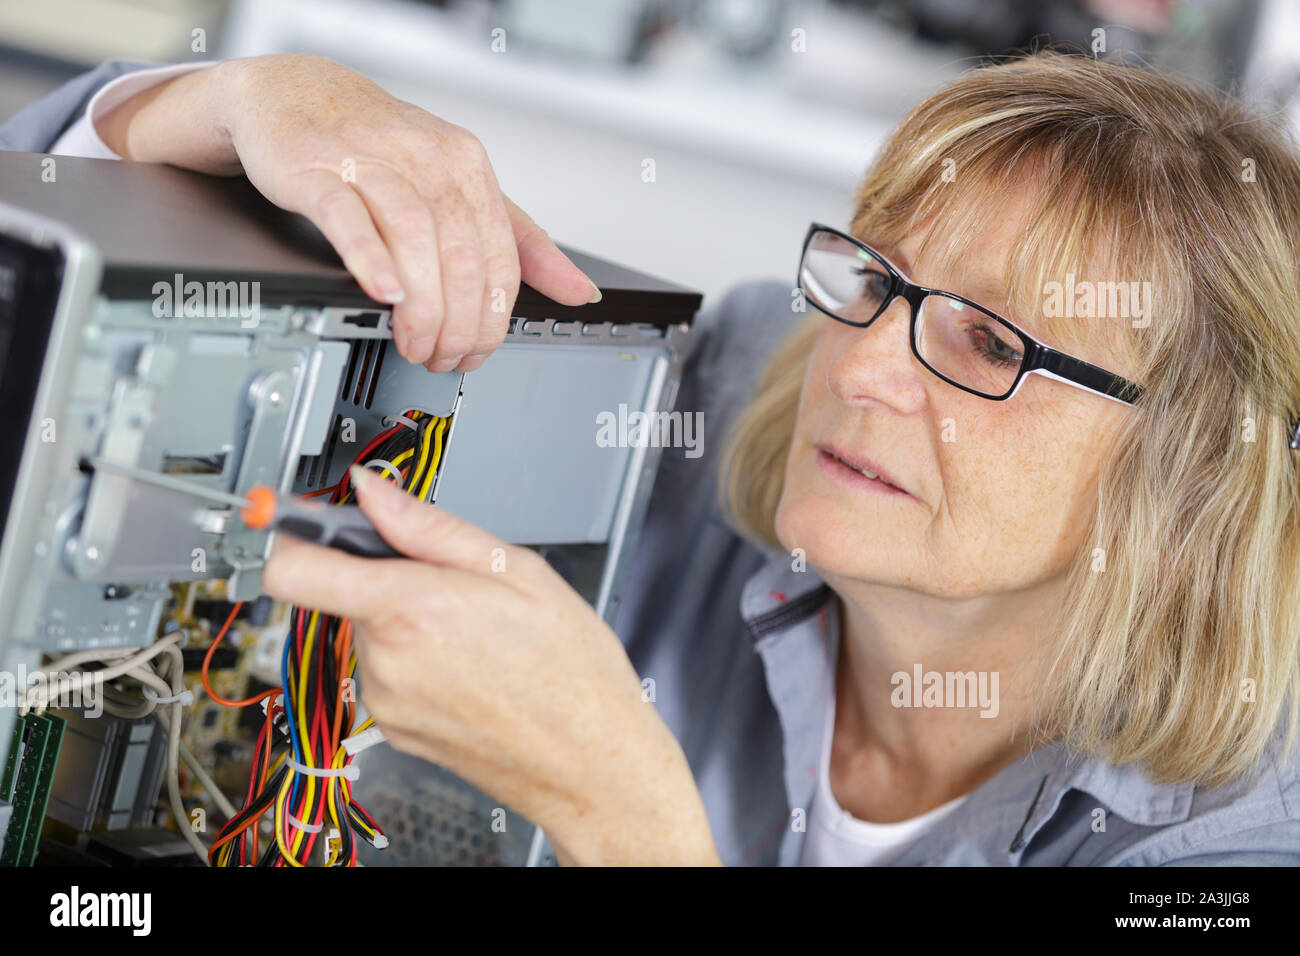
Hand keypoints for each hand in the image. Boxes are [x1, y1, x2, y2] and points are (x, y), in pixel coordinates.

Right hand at [98, 54, 599, 371]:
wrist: (292, 94)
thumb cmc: (378, 145)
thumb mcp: (460, 184)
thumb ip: (520, 241)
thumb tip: (580, 290)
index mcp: (466, 164)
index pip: (499, 253)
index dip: (494, 314)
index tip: (479, 350)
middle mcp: (424, 157)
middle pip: (460, 251)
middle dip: (458, 319)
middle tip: (444, 356)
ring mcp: (369, 159)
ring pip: (413, 236)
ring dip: (422, 303)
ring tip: (416, 341)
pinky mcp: (316, 168)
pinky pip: (348, 215)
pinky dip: (370, 258)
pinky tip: (383, 293)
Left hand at [260, 466, 720, 865]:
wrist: (591, 761)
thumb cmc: (570, 670)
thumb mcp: (517, 570)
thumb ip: (430, 527)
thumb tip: (374, 491)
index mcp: (410, 609)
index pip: (294, 569)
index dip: (283, 535)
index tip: (288, 518)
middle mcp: (386, 660)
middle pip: (346, 593)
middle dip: (389, 578)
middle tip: (454, 584)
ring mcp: (386, 701)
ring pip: (372, 634)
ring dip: (409, 624)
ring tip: (477, 634)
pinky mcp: (393, 730)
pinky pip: (387, 674)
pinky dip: (418, 662)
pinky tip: (470, 668)